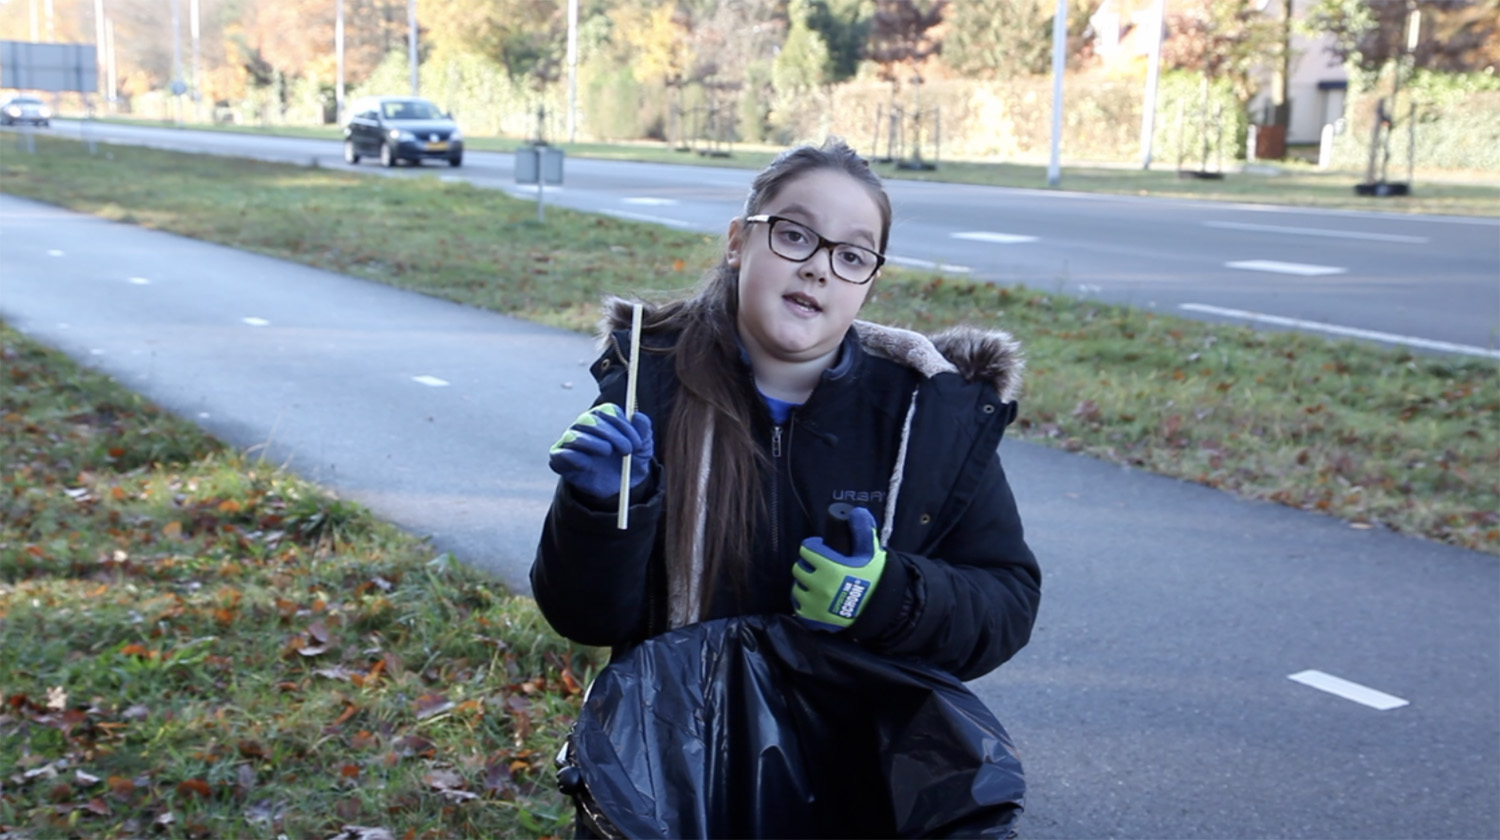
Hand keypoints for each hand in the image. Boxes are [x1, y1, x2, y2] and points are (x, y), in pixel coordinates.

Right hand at [548, 404, 652, 500]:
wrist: (618, 488)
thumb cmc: (629, 461)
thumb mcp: (643, 450)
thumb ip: (644, 432)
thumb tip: (638, 416)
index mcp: (604, 418)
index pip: (608, 411)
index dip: (622, 424)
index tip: (637, 442)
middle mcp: (584, 426)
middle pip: (590, 419)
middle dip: (610, 433)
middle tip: (626, 449)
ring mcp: (570, 442)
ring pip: (574, 434)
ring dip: (591, 442)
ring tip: (607, 452)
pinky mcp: (560, 460)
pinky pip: (559, 454)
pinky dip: (571, 456)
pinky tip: (585, 464)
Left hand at [792, 506, 885, 631]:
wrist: (880, 610)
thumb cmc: (874, 579)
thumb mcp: (871, 552)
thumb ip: (863, 530)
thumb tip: (856, 512)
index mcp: (830, 567)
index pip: (807, 550)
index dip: (812, 546)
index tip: (818, 548)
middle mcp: (819, 586)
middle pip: (799, 568)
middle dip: (806, 564)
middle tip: (817, 565)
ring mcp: (815, 605)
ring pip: (796, 587)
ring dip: (803, 583)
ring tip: (815, 582)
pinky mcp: (813, 620)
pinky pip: (798, 607)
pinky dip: (803, 601)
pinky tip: (812, 597)